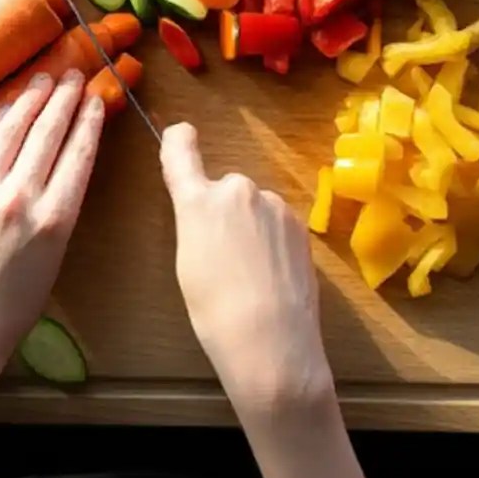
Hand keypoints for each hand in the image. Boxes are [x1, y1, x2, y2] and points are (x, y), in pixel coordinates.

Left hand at [0, 69, 104, 363]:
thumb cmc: (20, 300)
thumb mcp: (57, 253)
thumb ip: (61, 207)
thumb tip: (65, 164)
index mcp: (56, 219)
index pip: (78, 154)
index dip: (88, 120)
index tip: (95, 96)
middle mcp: (23, 199)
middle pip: (47, 134)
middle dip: (63, 100)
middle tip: (73, 73)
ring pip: (14, 132)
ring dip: (31, 99)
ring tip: (44, 77)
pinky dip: (0, 122)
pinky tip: (9, 106)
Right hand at [160, 123, 333, 411]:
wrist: (271, 340)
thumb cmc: (214, 311)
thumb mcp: (188, 263)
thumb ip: (195, 222)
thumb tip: (206, 213)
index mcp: (198, 200)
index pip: (181, 149)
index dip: (178, 140)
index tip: (181, 137)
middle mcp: (237, 190)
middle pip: (225, 189)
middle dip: (223, 212)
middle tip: (221, 256)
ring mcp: (274, 205)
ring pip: (255, 207)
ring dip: (251, 227)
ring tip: (251, 275)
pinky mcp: (300, 224)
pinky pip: (277, 223)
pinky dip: (273, 241)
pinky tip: (273, 276)